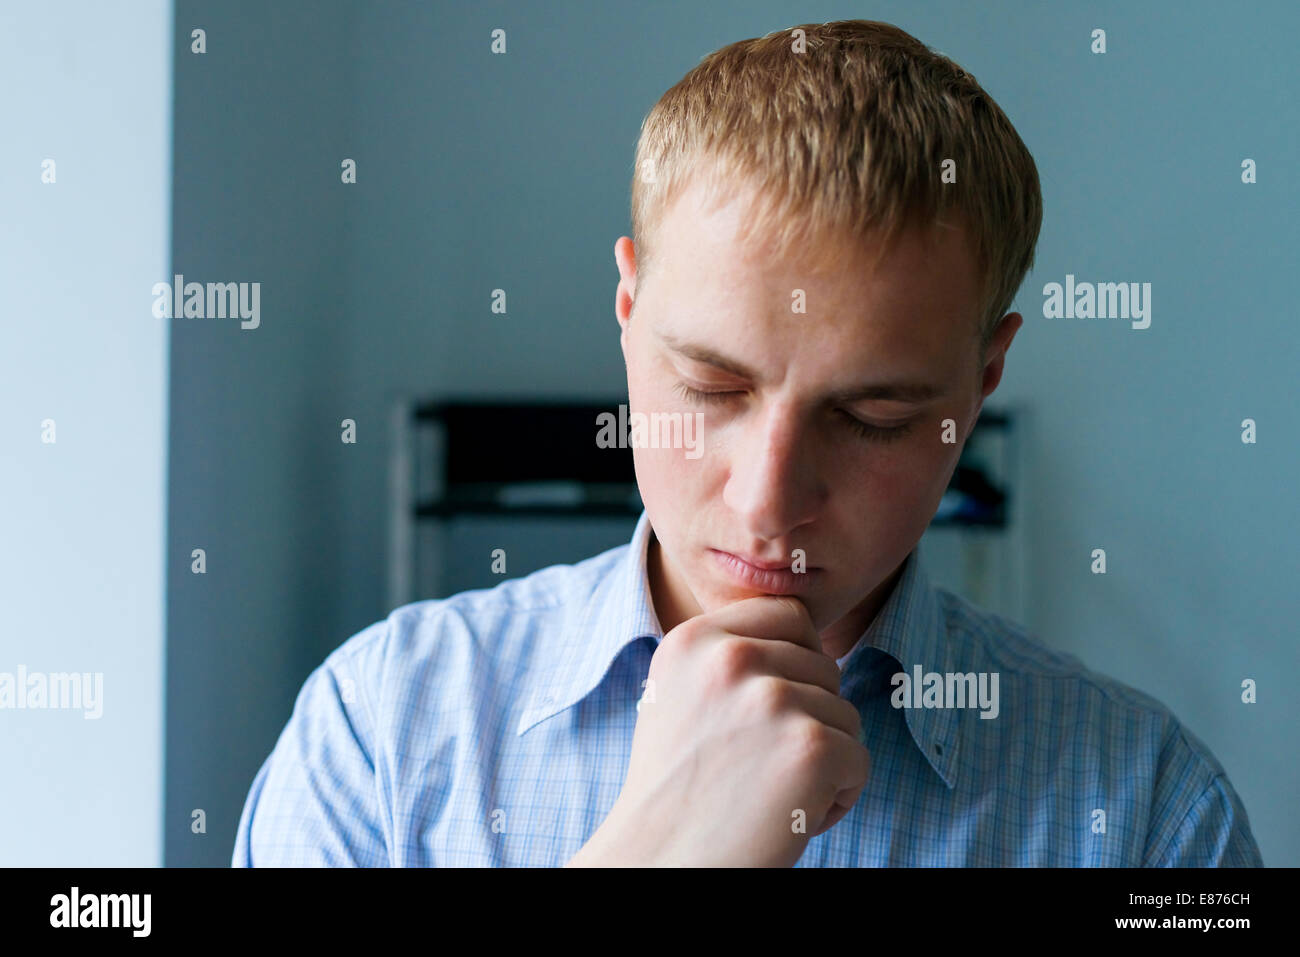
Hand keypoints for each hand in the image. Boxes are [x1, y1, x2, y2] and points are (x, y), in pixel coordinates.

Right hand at [567, 595, 869, 866]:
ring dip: (821, 760)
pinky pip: (858, 761)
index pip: (790, 616)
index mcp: (695, 638)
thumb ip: (728, 655)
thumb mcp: (679, 696)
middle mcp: (731, 657)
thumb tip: (805, 639)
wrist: (658, 863)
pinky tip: (787, 815)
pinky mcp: (810, 745)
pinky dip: (836, 797)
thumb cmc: (675, 790)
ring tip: (768, 792)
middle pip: (824, 667)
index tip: (768, 710)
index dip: (797, 662)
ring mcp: (772, 699)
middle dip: (809, 718)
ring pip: (845, 715)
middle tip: (759, 765)